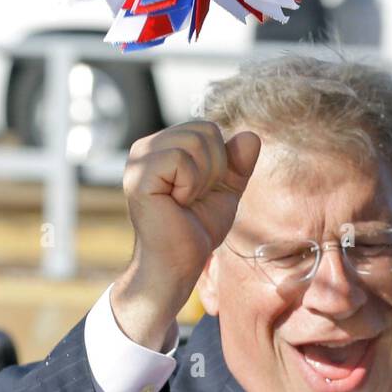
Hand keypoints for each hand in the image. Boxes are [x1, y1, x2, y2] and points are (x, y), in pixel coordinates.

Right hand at [112, 120, 261, 349]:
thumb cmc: (197, 230)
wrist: (178, 264)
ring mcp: (140, 159)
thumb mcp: (225, 192)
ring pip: (194, 141)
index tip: (202, 191)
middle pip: (204, 130)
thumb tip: (252, 136)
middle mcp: (146, 147)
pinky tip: (177, 203)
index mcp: (163, 146)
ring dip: (203, 179)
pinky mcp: (139, 174)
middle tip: (194, 198)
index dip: (220, 161)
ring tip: (185, 201)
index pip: (207, 128)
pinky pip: (181, 159)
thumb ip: (237, 164)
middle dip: (214, 168)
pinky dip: (191, 185)